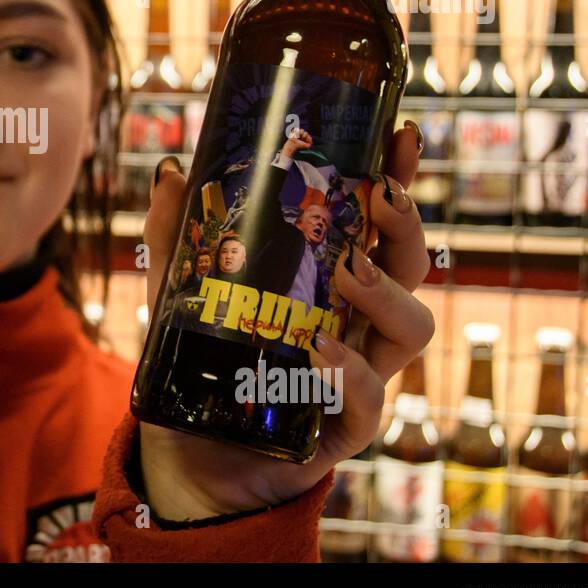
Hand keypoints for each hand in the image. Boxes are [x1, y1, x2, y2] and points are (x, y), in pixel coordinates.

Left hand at [138, 123, 433, 519]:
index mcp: (331, 283)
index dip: (399, 180)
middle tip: (379, 197)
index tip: (402, 135)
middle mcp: (358, 322)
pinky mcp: (346, 425)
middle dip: (407, 226)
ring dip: (385, 293)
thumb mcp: (181, 294)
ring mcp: (360, 372)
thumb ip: (178, 237)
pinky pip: (372, 397)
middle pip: (412, 267)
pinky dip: (350, 370)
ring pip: (414, 326)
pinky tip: (319, 348)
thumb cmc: (199, 366)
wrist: (187, 452)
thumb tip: (174, 170)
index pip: (379, 225)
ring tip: (345, 271)